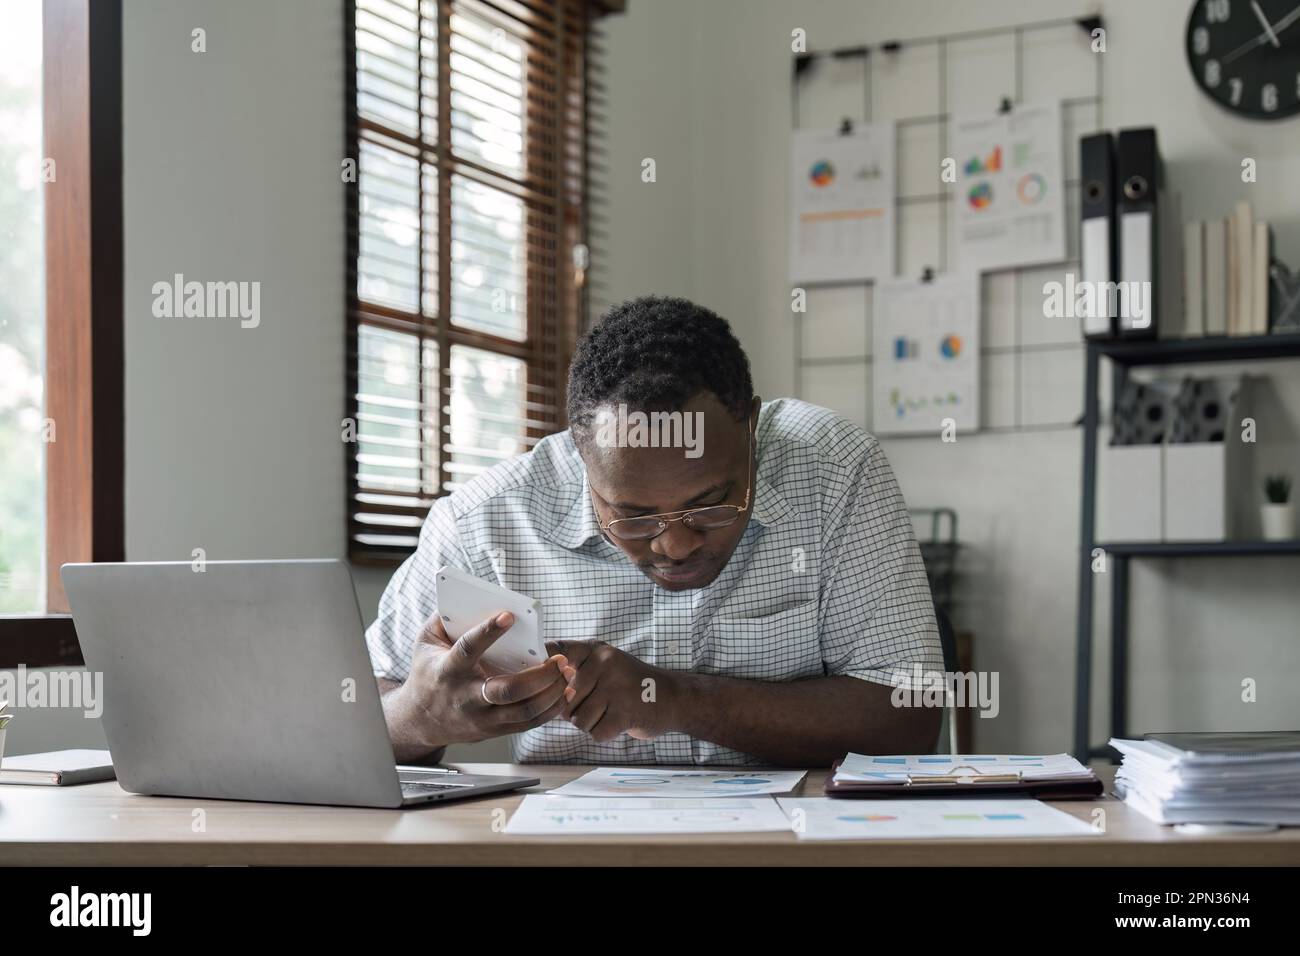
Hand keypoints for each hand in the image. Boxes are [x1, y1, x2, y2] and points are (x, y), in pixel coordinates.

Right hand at [395, 610, 577, 748]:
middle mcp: (466, 697)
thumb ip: (445, 618)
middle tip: (560, 659)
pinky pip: (529, 723)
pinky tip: (565, 691)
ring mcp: (481, 718)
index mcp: (447, 670)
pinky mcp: (494, 730)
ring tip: (568, 672)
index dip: (488, 632)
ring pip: (524, 711)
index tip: (509, 615)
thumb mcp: (426, 641)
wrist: (419, 719)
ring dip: (552, 692)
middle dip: (540, 675)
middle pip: (508, 690)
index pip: (468, 650)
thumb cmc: (427, 672)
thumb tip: (468, 597)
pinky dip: (551, 708)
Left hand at [545, 639, 676, 742]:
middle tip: (599, 705)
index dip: (542, 669)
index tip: (542, 680)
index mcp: (595, 650)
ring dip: (591, 724)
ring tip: (610, 712)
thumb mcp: (604, 666)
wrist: (673, 697)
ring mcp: (616, 687)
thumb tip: (539, 690)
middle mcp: (604, 664)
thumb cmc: (630, 686)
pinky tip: (620, 721)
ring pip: (578, 720)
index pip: (556, 652)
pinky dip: (606, 733)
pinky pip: (596, 733)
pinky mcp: (626, 712)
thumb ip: (574, 672)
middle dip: (575, 711)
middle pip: (564, 700)